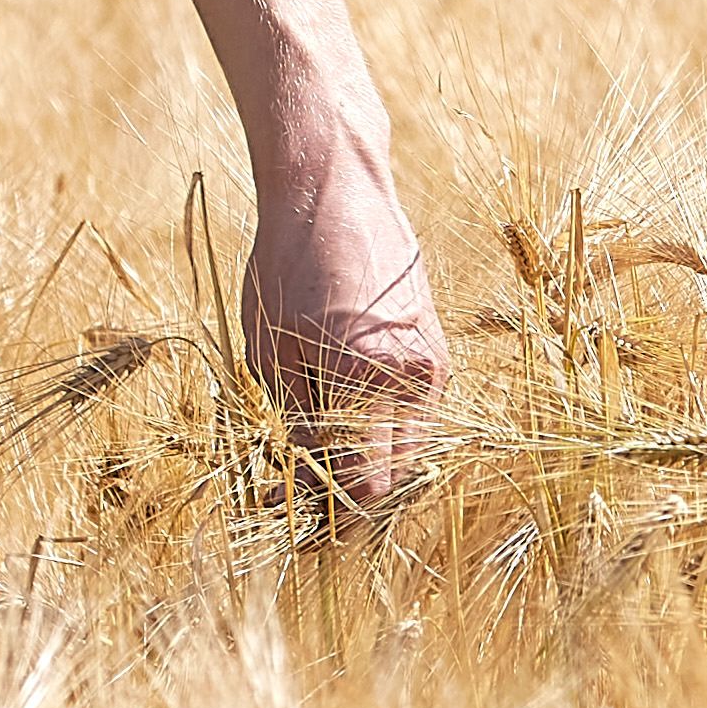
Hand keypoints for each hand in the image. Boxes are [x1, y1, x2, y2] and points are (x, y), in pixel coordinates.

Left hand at [243, 123, 447, 516]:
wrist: (336, 185)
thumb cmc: (288, 259)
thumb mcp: (271, 348)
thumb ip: (294, 424)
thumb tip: (297, 489)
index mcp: (371, 379)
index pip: (362, 485)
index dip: (327, 515)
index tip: (290, 522)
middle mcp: (416, 378)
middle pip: (393, 477)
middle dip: (348, 502)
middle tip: (299, 505)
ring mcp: (433, 364)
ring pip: (408, 449)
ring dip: (367, 467)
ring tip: (314, 465)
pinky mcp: (436, 348)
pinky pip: (414, 414)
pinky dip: (381, 431)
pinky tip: (340, 423)